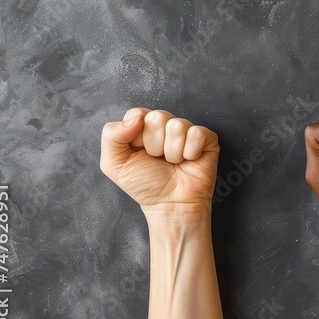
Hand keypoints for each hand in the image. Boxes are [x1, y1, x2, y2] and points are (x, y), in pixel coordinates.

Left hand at [100, 108, 218, 218]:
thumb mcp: (113, 164)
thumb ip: (111, 136)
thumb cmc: (145, 185)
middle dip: (154, 144)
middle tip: (158, 160)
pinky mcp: (207, 138)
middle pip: (157, 117)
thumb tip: (136, 119)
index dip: (136, 136)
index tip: (140, 152)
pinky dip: (190, 153)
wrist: (170, 205)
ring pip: (177, 126)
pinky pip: (197, 133)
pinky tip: (188, 161)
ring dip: (172, 152)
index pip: (137, 113)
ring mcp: (187, 131)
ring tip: (173, 163)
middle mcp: (165, 126)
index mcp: (142, 127)